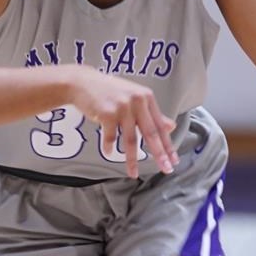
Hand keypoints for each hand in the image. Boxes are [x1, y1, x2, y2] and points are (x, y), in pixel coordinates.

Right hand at [61, 66, 177, 177]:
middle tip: (165, 169)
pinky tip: (108, 152)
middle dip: (159, 154)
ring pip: (130, 139)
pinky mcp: (106, 113)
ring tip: (133, 173)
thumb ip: (151, 113)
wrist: (81, 82)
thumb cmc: (109, 91)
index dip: (168, 144)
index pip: (160, 125)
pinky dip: (108, 147)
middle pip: (150, 133)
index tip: (173, 160)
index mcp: (146, 97)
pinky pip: (110, 137)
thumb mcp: (133, 97)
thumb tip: (171, 126)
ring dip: (132, 159)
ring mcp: (122, 107)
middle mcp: (137, 101)